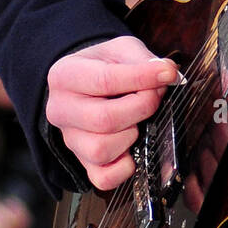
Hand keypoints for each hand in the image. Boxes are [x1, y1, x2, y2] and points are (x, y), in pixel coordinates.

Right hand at [46, 36, 177, 190]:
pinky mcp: (82, 163)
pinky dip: (125, 167)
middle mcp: (60, 110)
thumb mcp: (119, 49)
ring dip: (131, 135)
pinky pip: (103, 178)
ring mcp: (69, 140)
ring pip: (102, 150)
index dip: (142, 78)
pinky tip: (132, 146)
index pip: (105, 81)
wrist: (87, 83)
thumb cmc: (103, 65)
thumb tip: (168, 72)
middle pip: (104, 119)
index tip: (167, 74)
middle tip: (155, 96)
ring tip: (137, 119)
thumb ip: (143, 58)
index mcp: (64, 76)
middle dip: (141, 107)